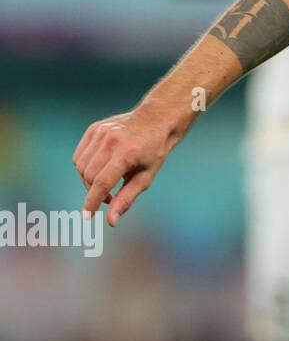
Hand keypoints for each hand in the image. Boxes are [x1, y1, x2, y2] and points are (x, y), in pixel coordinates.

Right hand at [72, 108, 179, 225]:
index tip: (87, 216)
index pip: (102, 183)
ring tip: (107, 181)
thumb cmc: (154, 151)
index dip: (92, 202)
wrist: (156, 119)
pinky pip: (79, 156)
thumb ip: (126, 199)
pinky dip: (85, 167)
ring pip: (81, 167)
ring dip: (89, 180)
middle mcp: (111, 141)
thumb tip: (110, 221)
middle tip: (109, 196)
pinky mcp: (93, 129)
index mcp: (127, 153)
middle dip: (95, 191)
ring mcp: (100, 133)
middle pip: (90, 176)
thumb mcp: (145, 177)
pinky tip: (100, 167)